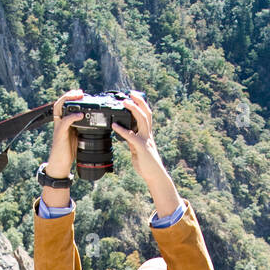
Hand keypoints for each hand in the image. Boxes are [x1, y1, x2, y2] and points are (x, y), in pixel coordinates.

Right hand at [44, 88, 84, 180]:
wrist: (60, 164)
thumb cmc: (68, 152)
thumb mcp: (77, 137)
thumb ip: (82, 128)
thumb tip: (95, 124)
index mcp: (64, 122)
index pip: (65, 105)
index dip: (71, 97)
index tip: (81, 94)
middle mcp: (60, 123)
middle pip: (60, 103)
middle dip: (69, 95)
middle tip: (79, 92)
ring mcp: (59, 128)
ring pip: (59, 108)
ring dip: (68, 100)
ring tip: (78, 97)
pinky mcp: (60, 134)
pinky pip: (65, 122)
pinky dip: (73, 117)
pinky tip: (80, 115)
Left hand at [111, 92, 180, 217]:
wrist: (154, 176)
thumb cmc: (146, 164)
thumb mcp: (137, 149)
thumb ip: (132, 140)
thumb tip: (124, 133)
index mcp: (147, 134)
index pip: (146, 115)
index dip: (141, 105)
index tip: (133, 96)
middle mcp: (147, 135)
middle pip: (146, 113)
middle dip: (139, 101)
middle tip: (131, 93)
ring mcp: (145, 140)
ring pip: (142, 120)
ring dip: (133, 109)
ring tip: (125, 102)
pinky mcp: (141, 148)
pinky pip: (131, 136)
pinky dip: (122, 129)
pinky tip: (114, 125)